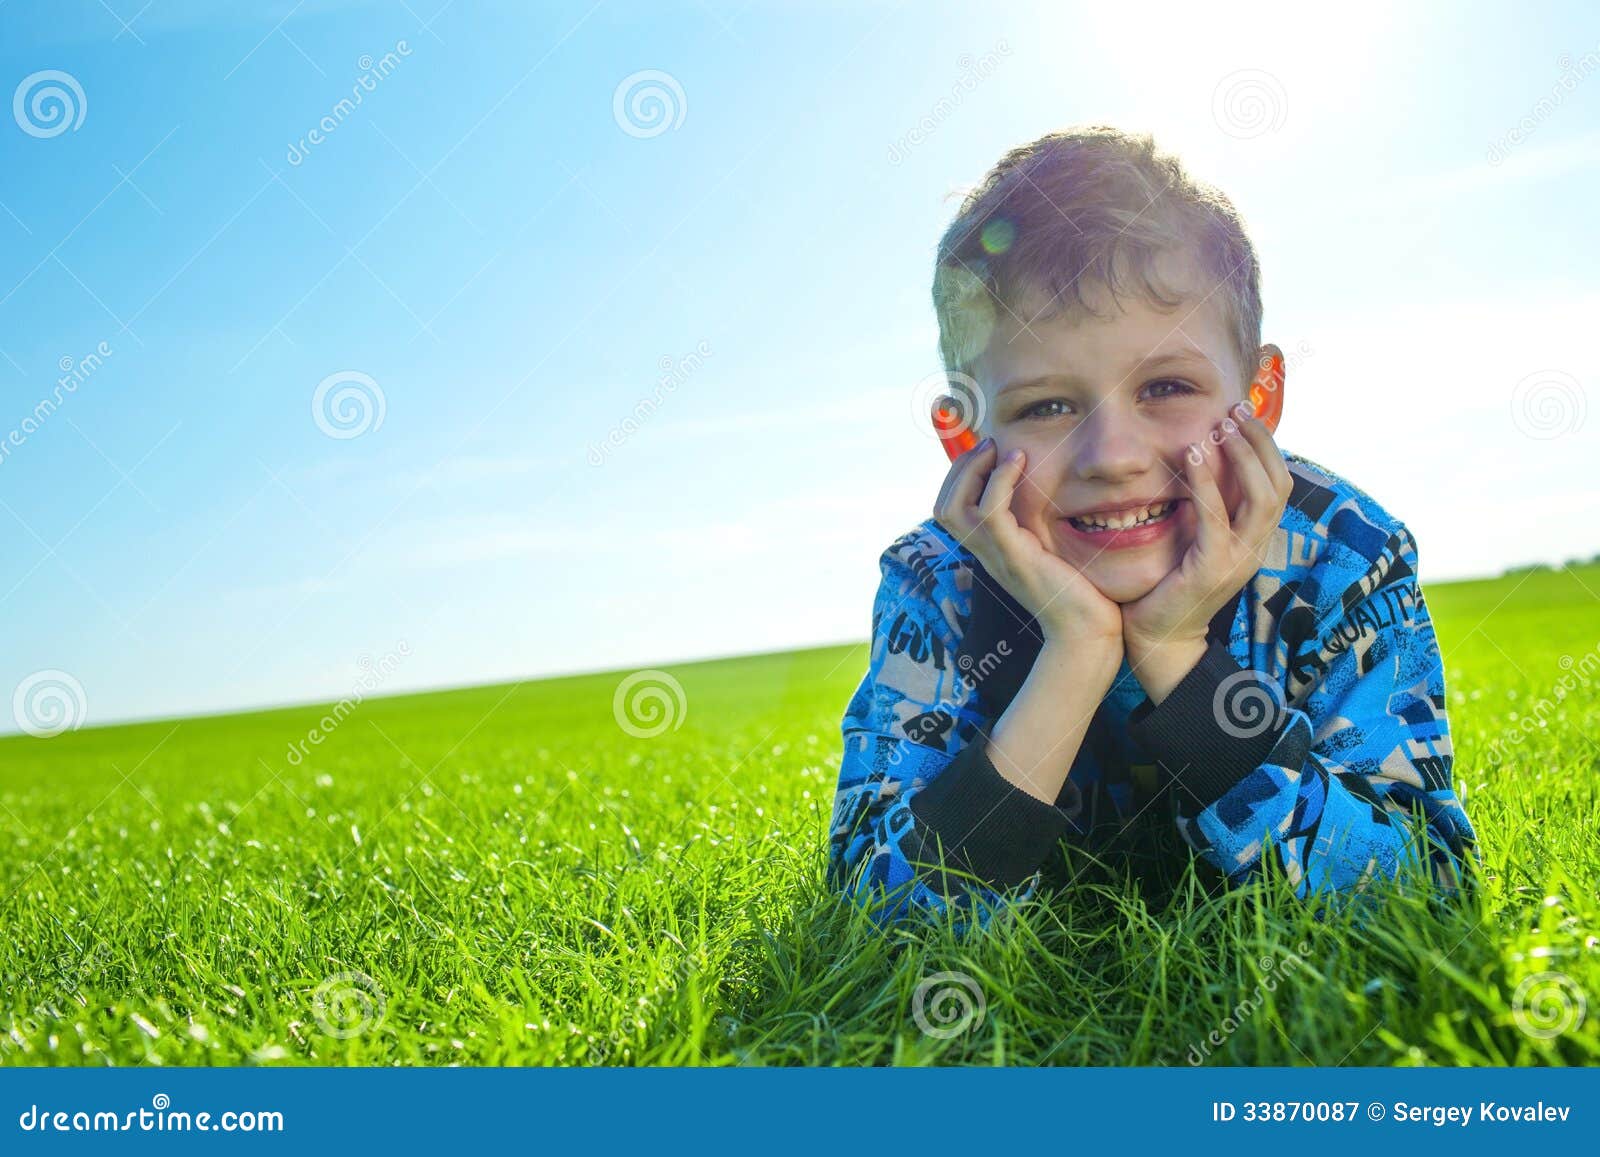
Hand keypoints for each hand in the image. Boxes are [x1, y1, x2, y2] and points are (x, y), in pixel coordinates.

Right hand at [934, 437, 1123, 650]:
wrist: (1087, 632)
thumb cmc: (1079, 594)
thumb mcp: (1052, 553)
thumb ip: (1040, 529)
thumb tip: (1049, 498)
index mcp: (990, 551)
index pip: (950, 510)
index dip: (959, 476)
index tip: (987, 451)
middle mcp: (986, 554)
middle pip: (944, 507)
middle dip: (961, 468)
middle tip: (990, 444)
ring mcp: (997, 556)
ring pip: (955, 508)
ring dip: (974, 469)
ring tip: (1001, 449)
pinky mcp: (1015, 557)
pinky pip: (990, 513)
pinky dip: (1000, 480)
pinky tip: (1020, 462)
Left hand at [1121, 400, 1292, 659]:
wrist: (1159, 637)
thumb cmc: (1169, 584)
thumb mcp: (1195, 537)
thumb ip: (1206, 506)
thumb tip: (1199, 457)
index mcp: (1254, 538)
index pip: (1277, 483)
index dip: (1265, 445)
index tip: (1243, 412)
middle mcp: (1255, 547)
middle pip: (1278, 484)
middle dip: (1260, 442)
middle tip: (1235, 410)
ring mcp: (1239, 559)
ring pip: (1261, 497)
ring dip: (1242, 456)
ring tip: (1220, 426)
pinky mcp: (1212, 569)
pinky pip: (1216, 518)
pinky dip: (1206, 483)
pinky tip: (1191, 455)